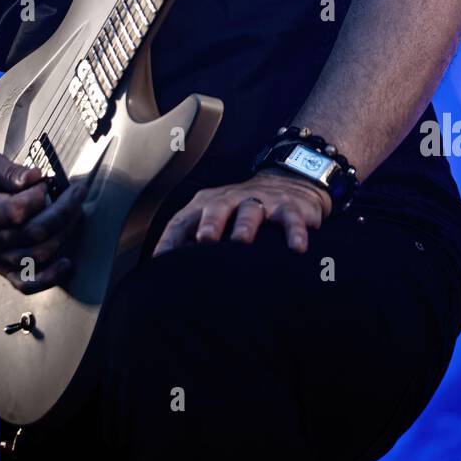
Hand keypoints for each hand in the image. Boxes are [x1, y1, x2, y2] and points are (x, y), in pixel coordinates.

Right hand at [0, 149, 86, 291]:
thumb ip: (11, 171)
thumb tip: (36, 177)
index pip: (13, 211)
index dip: (37, 197)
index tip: (45, 182)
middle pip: (32, 233)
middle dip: (64, 211)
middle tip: (77, 192)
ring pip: (36, 256)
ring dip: (63, 235)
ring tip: (76, 213)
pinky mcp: (2, 269)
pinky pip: (26, 283)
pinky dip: (49, 278)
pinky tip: (66, 263)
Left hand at [151, 170, 331, 257]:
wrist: (287, 182)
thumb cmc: (240, 210)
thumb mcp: (215, 220)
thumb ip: (192, 242)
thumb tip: (165, 277)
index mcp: (208, 205)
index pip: (184, 220)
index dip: (172, 238)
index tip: (163, 260)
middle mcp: (232, 199)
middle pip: (218, 207)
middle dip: (210, 222)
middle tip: (205, 238)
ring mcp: (261, 201)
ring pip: (252, 209)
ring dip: (245, 224)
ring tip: (242, 240)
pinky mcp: (289, 207)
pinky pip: (291, 218)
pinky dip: (295, 231)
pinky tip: (297, 247)